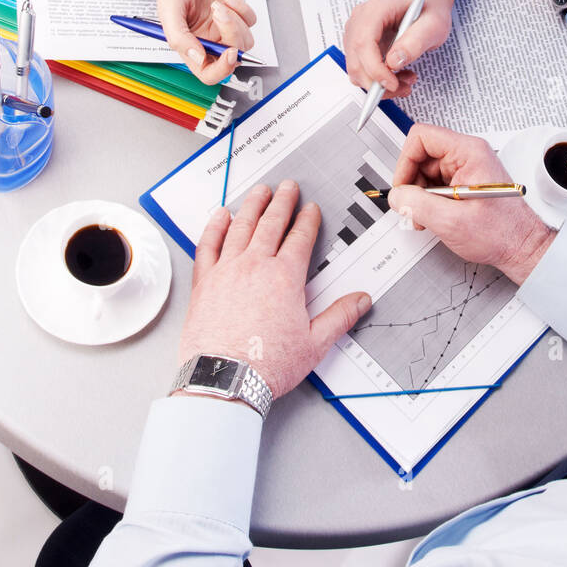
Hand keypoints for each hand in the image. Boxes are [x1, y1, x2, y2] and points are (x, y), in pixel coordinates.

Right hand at [143, 0, 256, 85]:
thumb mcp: (169, 10)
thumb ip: (179, 38)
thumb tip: (198, 58)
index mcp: (189, 44)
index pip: (208, 73)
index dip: (221, 70)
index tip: (228, 53)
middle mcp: (208, 38)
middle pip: (232, 57)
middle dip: (231, 37)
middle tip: (219, 14)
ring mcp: (223, 25)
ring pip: (244, 40)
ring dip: (236, 21)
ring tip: (218, 2)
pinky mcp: (236, 10)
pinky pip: (250, 20)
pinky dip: (241, 8)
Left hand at [177, 180, 371, 399]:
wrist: (224, 380)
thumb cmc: (267, 365)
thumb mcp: (314, 344)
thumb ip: (339, 317)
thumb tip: (361, 300)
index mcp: (284, 278)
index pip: (300, 238)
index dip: (308, 220)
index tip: (311, 209)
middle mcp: (255, 266)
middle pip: (271, 224)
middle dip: (282, 202)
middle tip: (287, 187)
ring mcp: (227, 271)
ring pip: (241, 227)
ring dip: (252, 206)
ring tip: (259, 191)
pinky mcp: (205, 282)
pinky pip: (208, 244)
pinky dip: (214, 227)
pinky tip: (220, 216)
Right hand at [343, 0, 455, 99]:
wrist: (426, 4)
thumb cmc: (429, 9)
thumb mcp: (433, 24)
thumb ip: (415, 42)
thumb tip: (393, 62)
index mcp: (377, 8)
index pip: (363, 42)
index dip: (374, 68)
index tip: (392, 83)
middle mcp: (361, 19)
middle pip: (356, 59)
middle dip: (377, 82)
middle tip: (402, 88)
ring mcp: (357, 32)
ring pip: (356, 68)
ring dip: (378, 84)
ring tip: (405, 81)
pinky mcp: (359, 45)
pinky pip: (362, 69)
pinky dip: (377, 80)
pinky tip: (397, 76)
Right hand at [387, 124, 555, 284]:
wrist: (521, 247)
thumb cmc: (502, 233)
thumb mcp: (451, 221)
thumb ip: (418, 205)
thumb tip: (397, 195)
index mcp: (469, 152)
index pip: (422, 136)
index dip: (405, 161)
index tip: (403, 186)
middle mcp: (468, 155)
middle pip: (421, 155)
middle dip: (412, 184)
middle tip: (413, 207)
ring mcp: (466, 168)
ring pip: (425, 171)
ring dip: (419, 196)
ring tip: (426, 217)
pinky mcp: (463, 182)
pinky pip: (435, 184)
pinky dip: (428, 201)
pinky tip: (434, 217)